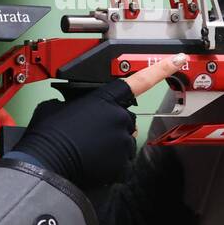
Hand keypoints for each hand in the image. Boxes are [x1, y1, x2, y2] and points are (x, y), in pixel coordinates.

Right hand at [13, 53, 187, 189]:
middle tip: (88, 132)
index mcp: (104, 98)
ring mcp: (122, 140)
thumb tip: (75, 110)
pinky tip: (91, 161)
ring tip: (87, 148)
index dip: (160, 70)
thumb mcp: (57, 106)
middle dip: (111, 123)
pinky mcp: (121, 162)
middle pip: (125, 117)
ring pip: (124, 140)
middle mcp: (118, 117)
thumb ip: (75, 103)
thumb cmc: (47, 135)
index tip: (178, 60)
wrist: (45, 164)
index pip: (138, 81)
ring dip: (111, 143)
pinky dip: (109, 162)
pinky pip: (121, 160)